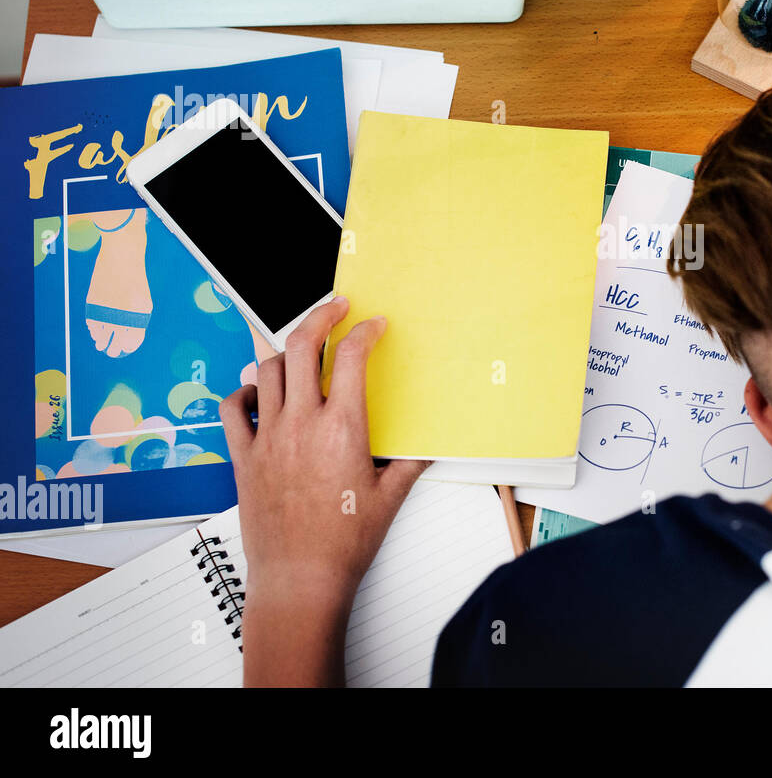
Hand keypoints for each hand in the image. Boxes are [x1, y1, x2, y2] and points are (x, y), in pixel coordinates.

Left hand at [219, 296, 426, 685]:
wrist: (299, 579)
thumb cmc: (342, 544)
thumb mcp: (389, 497)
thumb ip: (409, 462)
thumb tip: (424, 446)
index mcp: (342, 428)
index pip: (350, 356)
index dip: (365, 331)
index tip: (374, 325)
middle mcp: (301, 424)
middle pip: (301, 345)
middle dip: (320, 316)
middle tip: (334, 307)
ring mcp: (267, 437)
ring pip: (267, 369)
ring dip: (285, 351)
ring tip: (300, 349)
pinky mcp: (243, 457)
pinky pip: (232, 408)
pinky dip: (243, 391)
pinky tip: (258, 393)